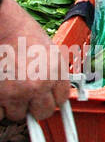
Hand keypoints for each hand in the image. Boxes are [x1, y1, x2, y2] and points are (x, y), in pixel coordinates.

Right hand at [0, 0, 62, 121]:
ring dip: (14, 106)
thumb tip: (55, 92)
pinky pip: (0, 114)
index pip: (62, 100)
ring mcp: (17, 92)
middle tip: (27, 96)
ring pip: (19, 115)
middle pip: (43, 112)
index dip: (52, 99)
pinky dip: (0, 107)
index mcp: (55, 72)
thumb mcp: (50, 51)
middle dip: (35, 106)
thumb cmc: (22, 34)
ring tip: (11, 89)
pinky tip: (1, 93)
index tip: (46, 97)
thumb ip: (54, 72)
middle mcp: (38, 84)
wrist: (2, 26)